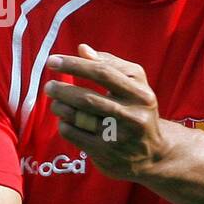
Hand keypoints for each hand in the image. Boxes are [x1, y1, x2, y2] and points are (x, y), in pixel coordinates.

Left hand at [43, 43, 169, 180]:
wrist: (153, 153)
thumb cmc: (138, 110)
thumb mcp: (135, 85)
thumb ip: (110, 64)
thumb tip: (82, 49)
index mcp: (140, 94)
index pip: (103, 73)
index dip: (75, 65)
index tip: (52, 61)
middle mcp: (132, 116)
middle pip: (87, 99)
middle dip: (62, 90)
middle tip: (49, 86)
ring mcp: (118, 137)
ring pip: (78, 118)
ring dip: (60, 107)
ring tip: (56, 101)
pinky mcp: (106, 154)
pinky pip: (74, 134)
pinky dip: (64, 124)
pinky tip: (65, 120)